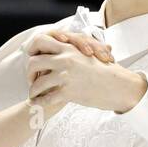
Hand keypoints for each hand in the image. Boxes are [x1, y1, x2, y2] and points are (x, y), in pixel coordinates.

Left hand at [26, 35, 145, 114]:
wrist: (118, 86)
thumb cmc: (106, 71)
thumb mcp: (87, 54)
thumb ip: (73, 50)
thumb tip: (64, 48)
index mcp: (68, 48)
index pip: (40, 41)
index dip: (33, 50)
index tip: (34, 59)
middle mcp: (64, 60)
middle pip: (33, 63)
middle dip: (29, 73)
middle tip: (32, 80)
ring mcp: (65, 76)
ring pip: (37, 83)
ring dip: (33, 91)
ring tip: (34, 95)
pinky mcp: (68, 92)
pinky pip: (46, 98)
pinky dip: (41, 103)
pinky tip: (40, 104)